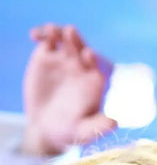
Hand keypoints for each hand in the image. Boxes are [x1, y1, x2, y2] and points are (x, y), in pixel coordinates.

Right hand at [21, 24, 115, 155]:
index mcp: (97, 82)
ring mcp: (65, 60)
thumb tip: (114, 123)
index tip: (88, 55)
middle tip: (70, 32)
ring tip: (51, 32)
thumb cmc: (71, 131)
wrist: (47, 127)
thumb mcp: (85, 132)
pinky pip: (47, 41)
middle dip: (78, 40)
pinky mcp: (47, 56)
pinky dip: (43, 35)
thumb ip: (98, 127)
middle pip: (83, 48)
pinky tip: (34, 36)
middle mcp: (83, 67)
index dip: (96, 60)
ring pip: (65, 40)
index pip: (101, 67)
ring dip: (59, 32)